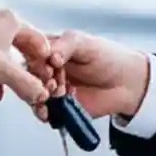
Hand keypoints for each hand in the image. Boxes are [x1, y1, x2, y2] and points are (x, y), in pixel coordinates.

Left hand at [0, 9, 52, 104]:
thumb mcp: (3, 71)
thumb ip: (26, 85)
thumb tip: (41, 96)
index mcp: (10, 21)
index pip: (38, 41)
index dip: (43, 63)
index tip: (45, 81)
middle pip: (17, 52)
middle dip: (20, 75)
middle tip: (26, 90)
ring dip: (0, 81)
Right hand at [20, 29, 149, 122]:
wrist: (126, 83)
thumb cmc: (108, 57)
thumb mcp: (85, 43)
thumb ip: (66, 45)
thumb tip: (51, 56)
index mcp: (51, 48)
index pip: (31, 52)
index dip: (35, 60)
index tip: (47, 65)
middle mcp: (48, 68)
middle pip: (29, 75)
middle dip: (38, 80)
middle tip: (53, 83)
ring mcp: (52, 88)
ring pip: (33, 93)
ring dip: (39, 96)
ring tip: (54, 95)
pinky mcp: (58, 107)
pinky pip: (44, 111)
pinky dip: (43, 112)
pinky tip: (49, 111)